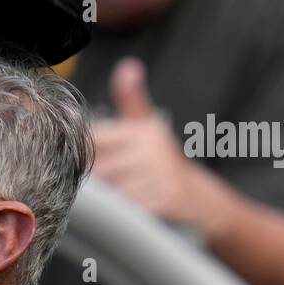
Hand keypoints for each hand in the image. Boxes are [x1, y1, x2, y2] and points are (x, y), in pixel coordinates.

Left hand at [91, 57, 219, 232]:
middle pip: (96, 171)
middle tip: (101, 194)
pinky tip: (126, 217)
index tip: (83, 169)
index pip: (92, 141)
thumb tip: (128, 66)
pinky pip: (125, 211)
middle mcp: (152, 150)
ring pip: (108, 193)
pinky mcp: (164, 202)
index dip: (81, 158)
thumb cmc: (164, 168)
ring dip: (106, 203)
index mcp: (143, 133)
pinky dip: (121, 217)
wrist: (202, 206)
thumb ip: (132, 101)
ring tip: (115, 206)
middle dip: (93, 185)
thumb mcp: (149, 130)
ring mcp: (159, 176)